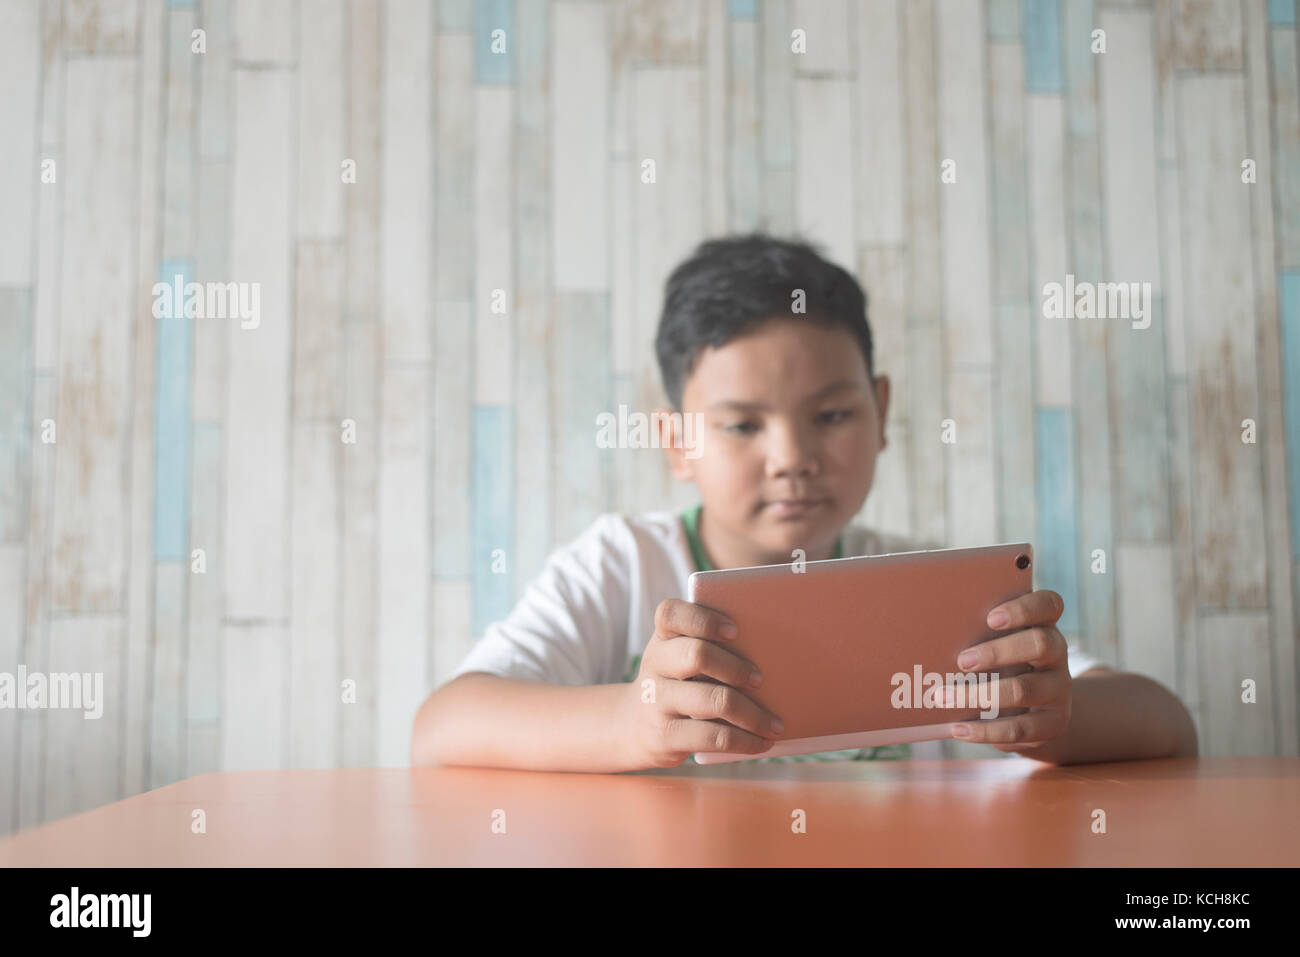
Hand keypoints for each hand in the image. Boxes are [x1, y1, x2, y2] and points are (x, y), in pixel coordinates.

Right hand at [615, 599, 782, 768]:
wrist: (632, 727)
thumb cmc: (675, 684)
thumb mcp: (678, 659)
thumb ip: (707, 648)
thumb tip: (770, 656)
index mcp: (662, 638)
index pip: (670, 614)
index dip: (704, 620)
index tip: (735, 631)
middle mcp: (654, 665)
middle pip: (697, 655)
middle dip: (736, 667)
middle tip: (759, 679)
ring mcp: (657, 702)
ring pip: (713, 701)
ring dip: (753, 714)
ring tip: (774, 724)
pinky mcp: (665, 736)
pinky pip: (713, 737)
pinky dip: (745, 741)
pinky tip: (761, 742)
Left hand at [944, 589, 1071, 754]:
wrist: (1035, 712)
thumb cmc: (1002, 666)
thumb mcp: (998, 645)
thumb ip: (976, 634)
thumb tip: (928, 633)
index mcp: (1044, 625)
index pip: (1049, 605)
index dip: (1024, 609)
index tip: (990, 618)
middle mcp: (1057, 654)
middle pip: (1040, 644)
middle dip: (997, 652)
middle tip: (961, 661)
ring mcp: (1059, 689)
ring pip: (1025, 689)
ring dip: (980, 694)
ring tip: (944, 698)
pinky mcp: (1053, 723)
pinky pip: (1019, 728)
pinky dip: (985, 730)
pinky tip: (957, 729)